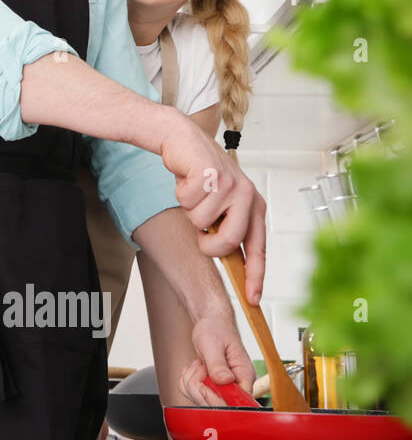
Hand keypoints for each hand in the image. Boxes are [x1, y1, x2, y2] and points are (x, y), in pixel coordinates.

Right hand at [157, 114, 266, 297]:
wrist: (183, 140)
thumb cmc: (201, 175)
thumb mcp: (221, 204)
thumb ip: (228, 227)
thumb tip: (228, 260)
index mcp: (255, 207)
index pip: (259, 249)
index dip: (256, 276)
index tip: (252, 299)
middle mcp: (248, 196)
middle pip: (228, 242)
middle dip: (207, 244)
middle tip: (200, 231)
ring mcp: (230, 183)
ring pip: (201, 222)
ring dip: (190, 211)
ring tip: (195, 193)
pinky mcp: (211, 173)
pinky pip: (187, 202)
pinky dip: (181, 194)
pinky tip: (188, 180)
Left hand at [177, 313, 255, 405]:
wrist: (211, 324)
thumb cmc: (216, 329)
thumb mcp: (213, 344)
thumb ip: (218, 364)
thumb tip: (225, 381)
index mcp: (244, 375)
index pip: (237, 402)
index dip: (217, 399)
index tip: (203, 385)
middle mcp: (237, 385)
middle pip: (217, 405)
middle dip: (199, 387)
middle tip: (199, 367)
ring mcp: (224, 387)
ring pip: (201, 400)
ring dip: (192, 382)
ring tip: (198, 364)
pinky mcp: (212, 387)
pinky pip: (193, 394)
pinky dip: (187, 382)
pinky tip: (193, 369)